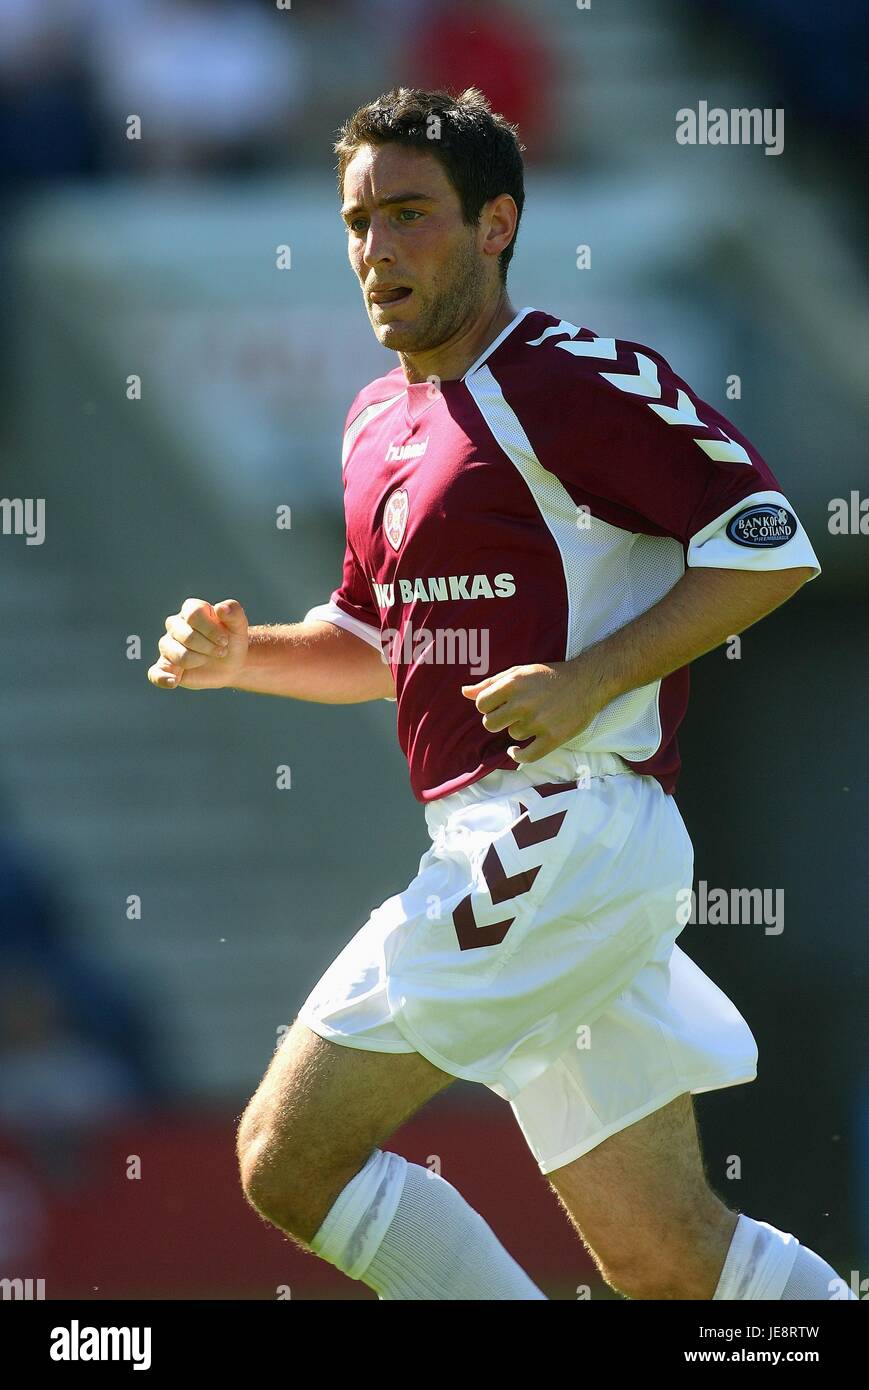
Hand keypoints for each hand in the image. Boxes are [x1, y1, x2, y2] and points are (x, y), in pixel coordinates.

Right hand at [147, 597, 248, 689]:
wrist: (232, 663)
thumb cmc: (232, 640)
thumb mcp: (239, 625)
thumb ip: (234, 612)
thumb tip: (220, 608)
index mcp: (190, 610)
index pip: (193, 615)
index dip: (211, 630)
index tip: (225, 640)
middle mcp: (175, 625)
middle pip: (186, 636)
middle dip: (208, 648)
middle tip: (221, 651)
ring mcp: (168, 646)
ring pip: (178, 655)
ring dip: (199, 660)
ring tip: (207, 659)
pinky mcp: (166, 667)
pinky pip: (155, 673)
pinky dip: (163, 678)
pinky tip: (174, 682)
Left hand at [461, 659, 611, 763]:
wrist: (586, 682)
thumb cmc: (549, 676)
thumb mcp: (519, 672)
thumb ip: (490, 683)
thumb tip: (464, 692)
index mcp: (513, 683)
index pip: (481, 704)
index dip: (487, 706)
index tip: (498, 706)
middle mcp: (524, 702)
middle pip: (490, 724)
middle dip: (498, 721)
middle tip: (511, 715)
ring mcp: (538, 721)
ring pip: (512, 735)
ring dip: (518, 730)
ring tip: (533, 718)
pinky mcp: (553, 737)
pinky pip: (527, 756)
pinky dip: (518, 755)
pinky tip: (515, 751)